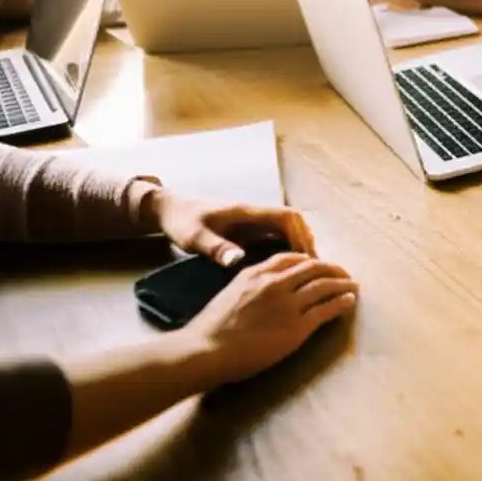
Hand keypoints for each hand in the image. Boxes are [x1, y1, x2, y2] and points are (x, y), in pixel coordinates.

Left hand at [150, 190, 316, 266]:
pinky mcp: (249, 228)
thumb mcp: (194, 237)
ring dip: (299, 244)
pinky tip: (288, 268)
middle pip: (294, 221)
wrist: (169, 210)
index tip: (305, 260)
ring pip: (288, 227)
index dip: (300, 237)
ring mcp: (253, 220)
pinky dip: (288, 248)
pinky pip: (277, 235)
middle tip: (312, 269)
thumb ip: (216, 247)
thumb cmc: (181, 222)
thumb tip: (238, 260)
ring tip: (305, 270)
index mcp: (247, 212)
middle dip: (306, 242)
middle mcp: (255, 213)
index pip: (287, 217)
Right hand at [185, 253, 358, 384]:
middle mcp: (275, 283)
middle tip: (343, 274)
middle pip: (314, 267)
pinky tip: (350, 300)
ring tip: (353, 285)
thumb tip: (264, 291)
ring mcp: (288, 304)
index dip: (310, 260)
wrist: (206, 350)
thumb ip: (251, 287)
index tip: (318, 265)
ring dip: (343, 283)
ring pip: (325, 285)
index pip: (292, 258)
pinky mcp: (297, 326)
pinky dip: (342, 302)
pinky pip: (327, 308)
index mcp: (257, 273)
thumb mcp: (231, 294)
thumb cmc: (212, 329)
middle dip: (333, 269)